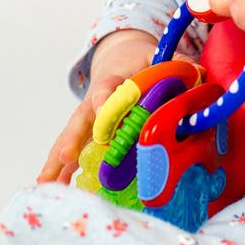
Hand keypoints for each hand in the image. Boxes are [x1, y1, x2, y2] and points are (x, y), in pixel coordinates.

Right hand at [37, 29, 195, 183]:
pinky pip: (73, 151)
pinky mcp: (87, 133)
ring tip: (47, 183)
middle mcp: (95, 101)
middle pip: (81, 119)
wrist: (119, 57)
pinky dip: (63, 169)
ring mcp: (89, 119)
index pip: (107, 91)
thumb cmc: (138, 60)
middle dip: (74, 137)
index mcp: (113, 80)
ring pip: (71, 138)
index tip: (103, 113)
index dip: (105, 102)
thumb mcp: (156, 56)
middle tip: (66, 155)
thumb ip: (175, 63)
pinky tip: (55, 189)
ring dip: (59, 160)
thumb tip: (198, 72)